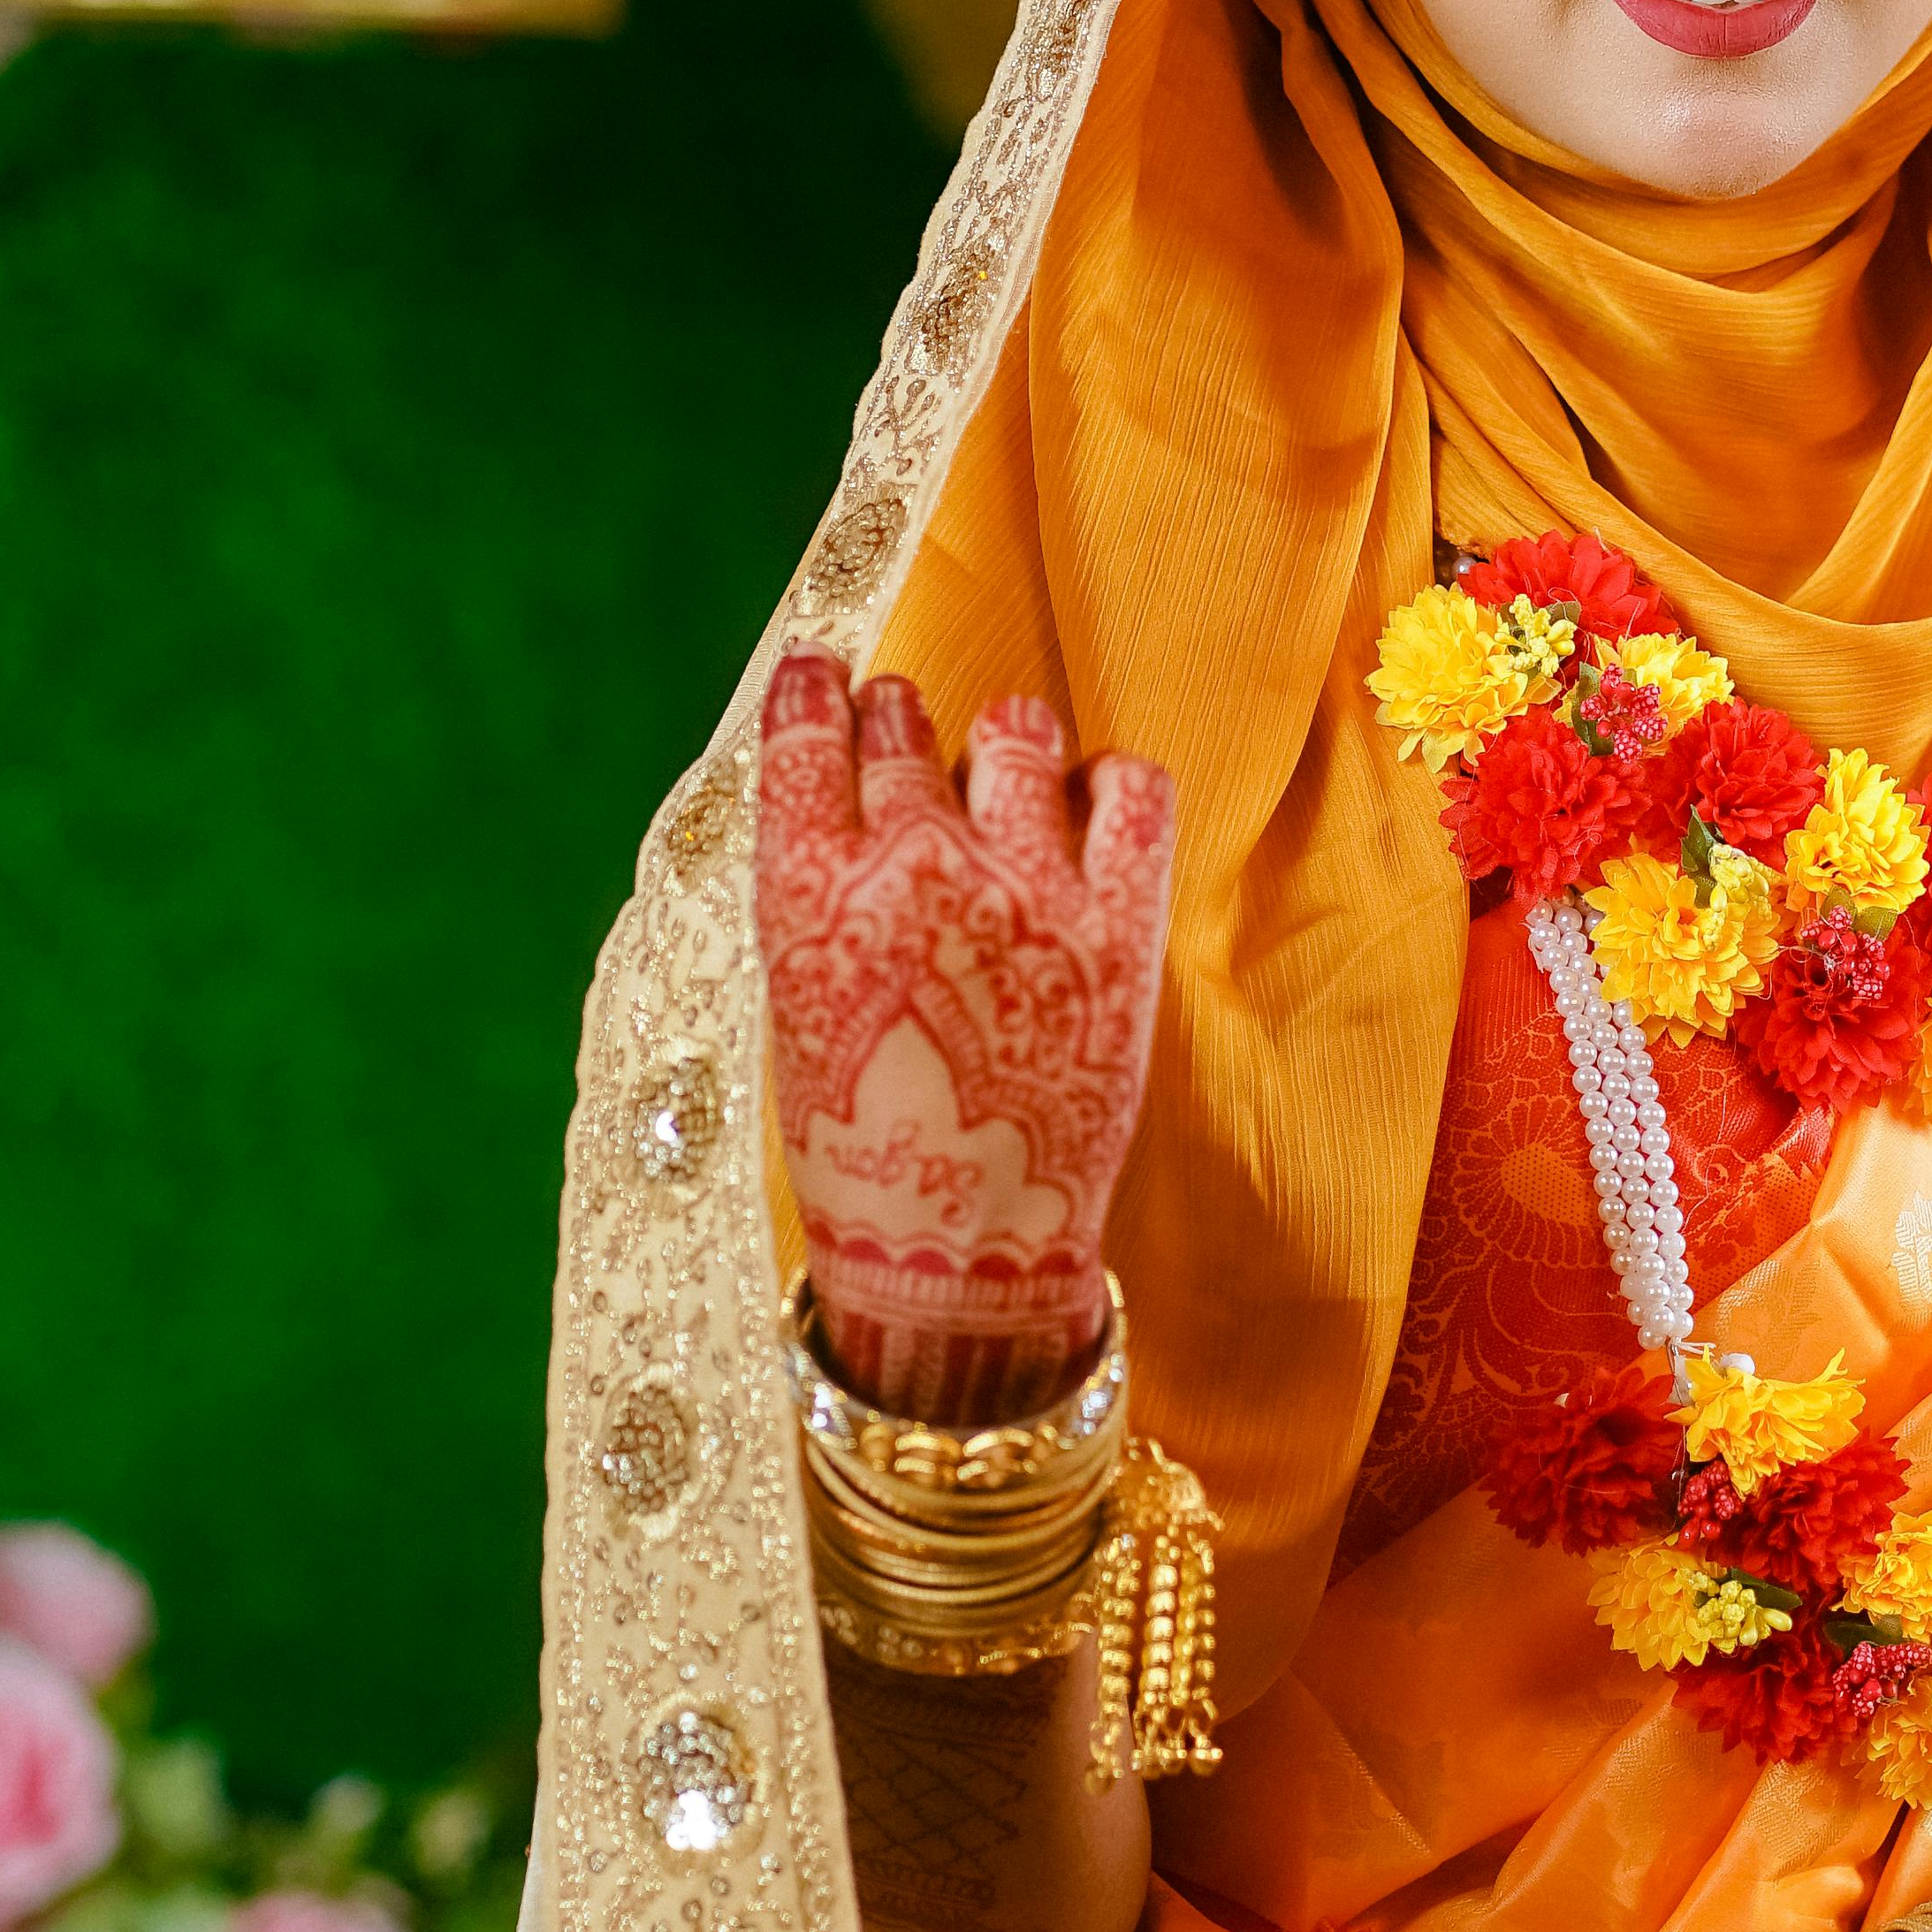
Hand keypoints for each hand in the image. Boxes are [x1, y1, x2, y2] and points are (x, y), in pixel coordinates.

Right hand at [756, 649, 1174, 1427]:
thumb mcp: (801, 1009)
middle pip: (906, 729)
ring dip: (1005, 752)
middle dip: (905, 729)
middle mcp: (913, 868)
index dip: (818, 694)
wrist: (963, 1254)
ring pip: (1016, 733)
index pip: (810, 736)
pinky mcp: (1119, 918)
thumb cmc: (868, 1147)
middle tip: (912, 748)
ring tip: (1007, 791)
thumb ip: (831, 897)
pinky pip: (1130, 786)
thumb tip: (868, 808)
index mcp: (811, 895)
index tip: (827, 676)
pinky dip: (1111, 786)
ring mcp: (1022, 887)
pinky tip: (1092, 817)